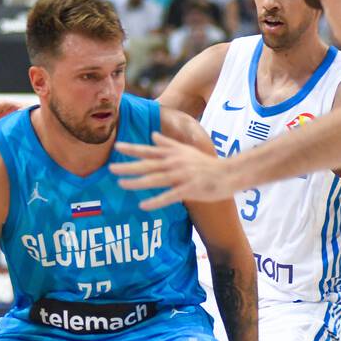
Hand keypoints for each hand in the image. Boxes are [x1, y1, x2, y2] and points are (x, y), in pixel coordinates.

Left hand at [111, 132, 237, 210]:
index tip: (117, 147)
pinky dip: (156, 201)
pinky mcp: (189, 189)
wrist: (228, 174)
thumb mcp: (187, 150)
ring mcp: (182, 176)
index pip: (149, 150)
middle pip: (148, 164)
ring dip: (138, 182)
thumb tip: (152, 135)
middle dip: (129, 166)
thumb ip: (168, 144)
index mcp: (173, 155)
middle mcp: (175, 163)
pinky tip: (144, 206)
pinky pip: (169, 196)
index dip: (133, 149)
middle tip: (111, 168)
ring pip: (156, 179)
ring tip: (121, 184)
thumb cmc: (206, 164)